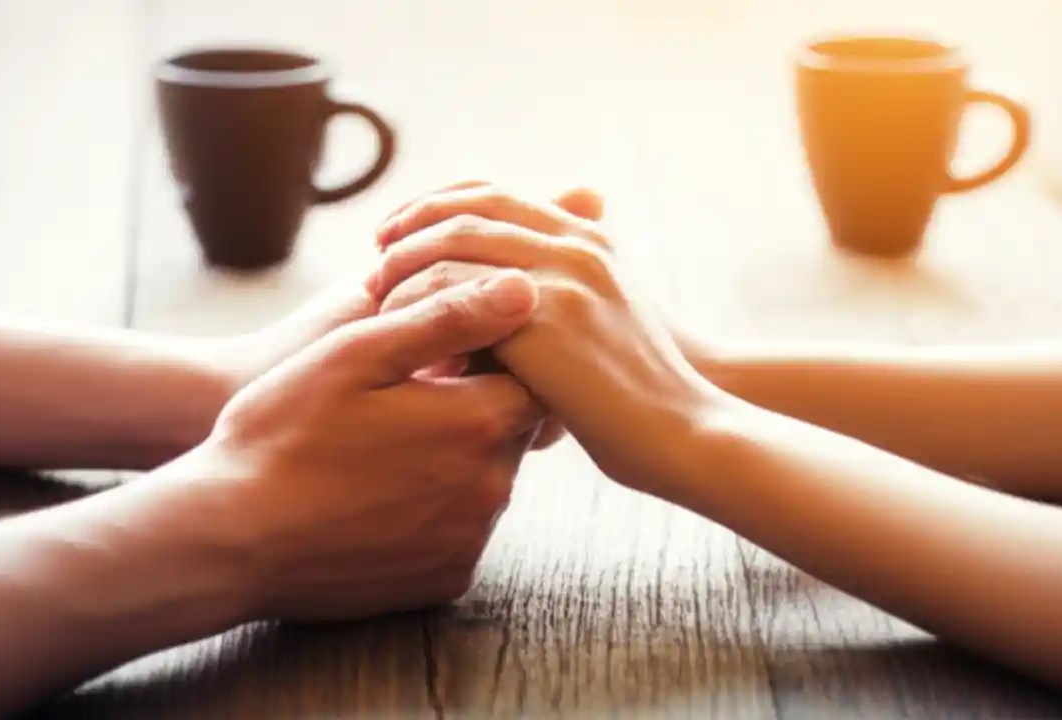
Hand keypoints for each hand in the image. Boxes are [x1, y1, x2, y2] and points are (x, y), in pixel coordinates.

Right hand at [187, 270, 543, 620]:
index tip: (441, 356)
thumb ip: (449, 318)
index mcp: (480, 423)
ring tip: (381, 450)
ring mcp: (469, 541)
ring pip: (485, 481)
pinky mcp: (444, 581)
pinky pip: (459, 531)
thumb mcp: (357, 355)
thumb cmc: (283, 435)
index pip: (530, 378)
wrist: (227, 541)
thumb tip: (526, 288)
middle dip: (472, 408)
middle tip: (403, 400)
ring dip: (453, 460)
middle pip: (509, 431)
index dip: (490, 359)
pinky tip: (377, 497)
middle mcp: (491, 488)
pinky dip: (434, 510)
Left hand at [369, 183, 726, 501]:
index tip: (400, 229)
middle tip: (376, 251)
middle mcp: (575, 243)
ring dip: (405, 259)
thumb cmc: (642, 392)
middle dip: (413, 222)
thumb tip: (497, 315)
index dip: (439, 203)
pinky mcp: (546, 315)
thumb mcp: (606, 327)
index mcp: (589, 237)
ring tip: (375, 289)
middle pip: (470, 206)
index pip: (495, 193)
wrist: (686, 429)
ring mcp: (562, 274)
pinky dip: (415, 299)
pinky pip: (454, 287)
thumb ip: (561, 301)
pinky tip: (395, 323)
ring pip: (455, 239)